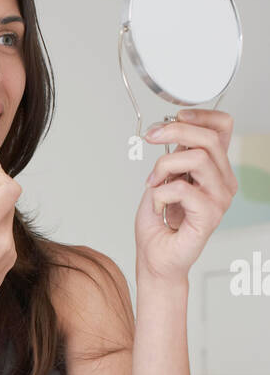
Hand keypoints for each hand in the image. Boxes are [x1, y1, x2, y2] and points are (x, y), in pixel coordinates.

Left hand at [136, 109, 237, 280]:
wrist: (155, 259)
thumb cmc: (159, 224)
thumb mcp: (163, 179)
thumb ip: (174, 156)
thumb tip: (170, 129)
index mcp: (216, 170)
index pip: (223, 128)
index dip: (200, 115)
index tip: (174, 117)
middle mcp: (223, 182)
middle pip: (208, 138)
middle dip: (174, 131)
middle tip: (151, 138)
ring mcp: (220, 198)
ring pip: (197, 158)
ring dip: (165, 166)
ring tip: (152, 183)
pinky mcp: (210, 214)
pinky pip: (182, 188)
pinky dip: (160, 194)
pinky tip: (157, 206)